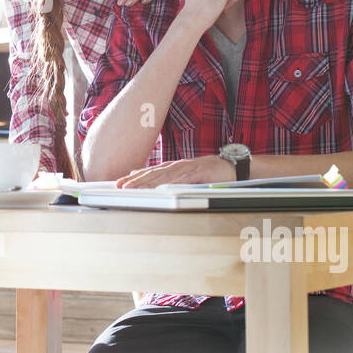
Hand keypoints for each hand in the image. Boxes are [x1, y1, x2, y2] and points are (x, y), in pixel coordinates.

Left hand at [115, 155, 233, 187]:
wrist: (233, 168)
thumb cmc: (211, 174)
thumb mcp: (188, 178)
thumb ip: (171, 179)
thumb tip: (150, 182)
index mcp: (174, 168)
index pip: (150, 173)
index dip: (134, 178)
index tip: (120, 183)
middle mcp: (178, 166)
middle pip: (152, 173)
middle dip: (134, 180)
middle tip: (119, 185)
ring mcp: (187, 168)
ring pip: (162, 175)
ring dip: (145, 181)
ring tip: (132, 187)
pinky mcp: (198, 171)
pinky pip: (181, 177)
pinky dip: (168, 181)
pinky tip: (158, 186)